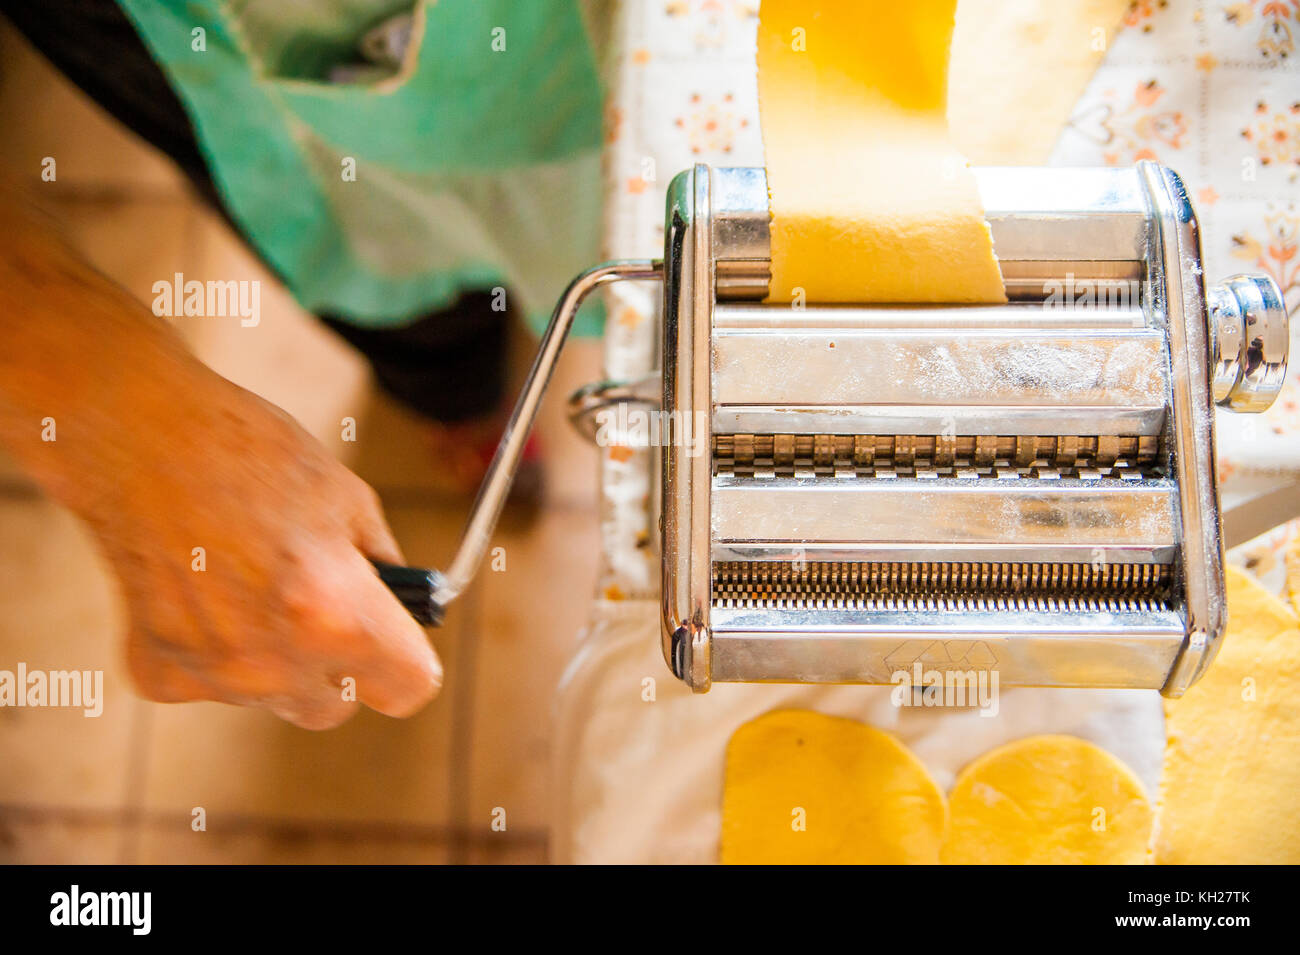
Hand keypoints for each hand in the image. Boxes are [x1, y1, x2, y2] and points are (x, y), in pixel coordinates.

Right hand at [0, 193, 442, 728]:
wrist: (138, 438)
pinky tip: (202, 588)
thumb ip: (384, 572)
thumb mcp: (350, 500)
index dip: (407, 661)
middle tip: (317, 604)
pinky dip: (213, 649)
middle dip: (336, 664)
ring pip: (272, 696)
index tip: (397, 644)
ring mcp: (214, 675)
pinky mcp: (160, 675)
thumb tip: (402, 615)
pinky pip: (212, 684)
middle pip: (334, 704)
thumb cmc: (250, 457)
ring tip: (249, 579)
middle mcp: (276, 662)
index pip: (409, 690)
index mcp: (337, 615)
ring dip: (274, 658)